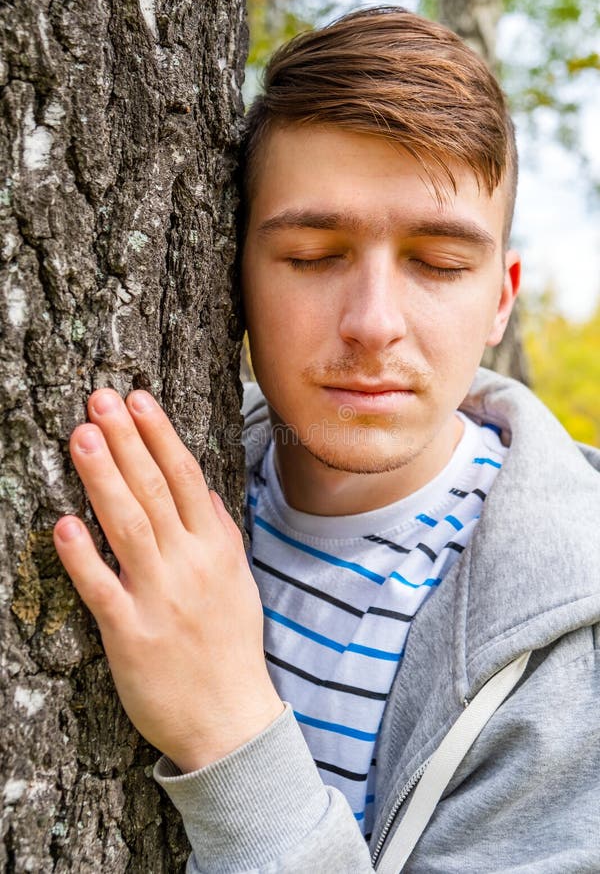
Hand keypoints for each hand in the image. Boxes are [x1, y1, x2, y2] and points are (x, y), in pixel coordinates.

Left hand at [53, 389, 283, 772]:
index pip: (187, 478)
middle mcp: (190, 566)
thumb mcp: (238, 583)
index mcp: (216, 549)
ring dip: (104, 478)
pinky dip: (82, 556)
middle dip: (127, 440)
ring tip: (83, 436)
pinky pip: (102, 588)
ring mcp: (160, 598)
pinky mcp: (129, 635)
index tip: (138, 399)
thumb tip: (204, 494)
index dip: (160, 435)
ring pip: (129, 526)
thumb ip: (220, 535)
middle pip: (155, 490)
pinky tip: (62, 524)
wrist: (230, 719)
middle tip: (100, 399)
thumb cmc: (230, 648)